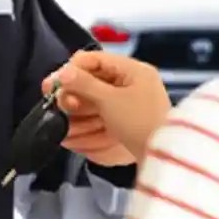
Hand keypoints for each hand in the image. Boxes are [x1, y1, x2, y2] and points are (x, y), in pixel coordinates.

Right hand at [42, 51, 170, 161]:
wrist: (164, 159)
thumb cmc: (141, 124)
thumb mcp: (109, 100)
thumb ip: (84, 84)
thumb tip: (63, 72)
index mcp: (134, 71)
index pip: (96, 59)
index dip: (72, 69)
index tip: (54, 82)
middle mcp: (133, 84)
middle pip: (94, 81)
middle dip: (73, 93)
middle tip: (59, 103)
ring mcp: (131, 105)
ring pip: (95, 101)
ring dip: (76, 111)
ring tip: (60, 120)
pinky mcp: (127, 123)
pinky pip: (101, 117)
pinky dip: (86, 123)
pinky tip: (69, 132)